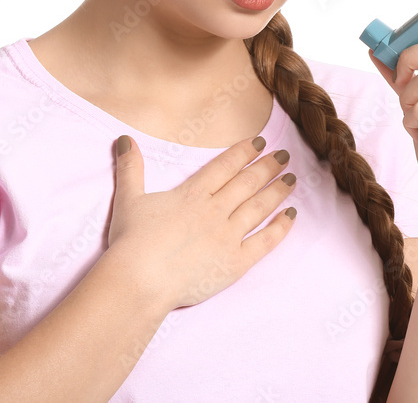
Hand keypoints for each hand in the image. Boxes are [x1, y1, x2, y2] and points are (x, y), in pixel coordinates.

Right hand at [107, 134, 296, 310]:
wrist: (140, 280)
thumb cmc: (131, 242)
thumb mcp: (128, 199)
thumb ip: (131, 167)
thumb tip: (124, 138)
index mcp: (193, 194)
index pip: (225, 166)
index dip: (244, 152)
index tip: (261, 142)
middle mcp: (215, 210)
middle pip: (248, 183)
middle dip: (268, 166)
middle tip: (284, 154)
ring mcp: (228, 236)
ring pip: (259, 207)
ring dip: (278, 191)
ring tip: (292, 178)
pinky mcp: (235, 263)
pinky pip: (264, 241)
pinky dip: (280, 227)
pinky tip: (291, 215)